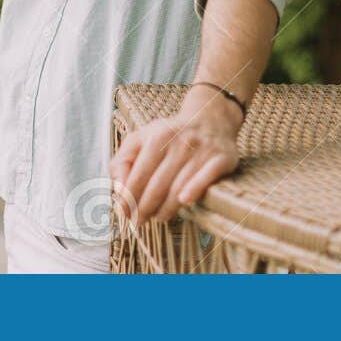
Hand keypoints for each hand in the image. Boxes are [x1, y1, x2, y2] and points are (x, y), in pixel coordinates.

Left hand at [108, 85, 242, 225]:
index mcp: (157, 136)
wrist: (210, 119)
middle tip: (138, 221)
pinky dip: (195, 190)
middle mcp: (180, 142)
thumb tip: (119, 189)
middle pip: (158, 184)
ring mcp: (202, 150)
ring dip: (165, 209)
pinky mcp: (221, 158)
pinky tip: (185, 202)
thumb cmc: (170, 136)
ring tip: (157, 217)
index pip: (139, 174)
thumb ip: (123, 161)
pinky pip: (207, 178)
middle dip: (144, 208)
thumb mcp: (141, 138)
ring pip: (179, 188)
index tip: (123, 211)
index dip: (129, 196)